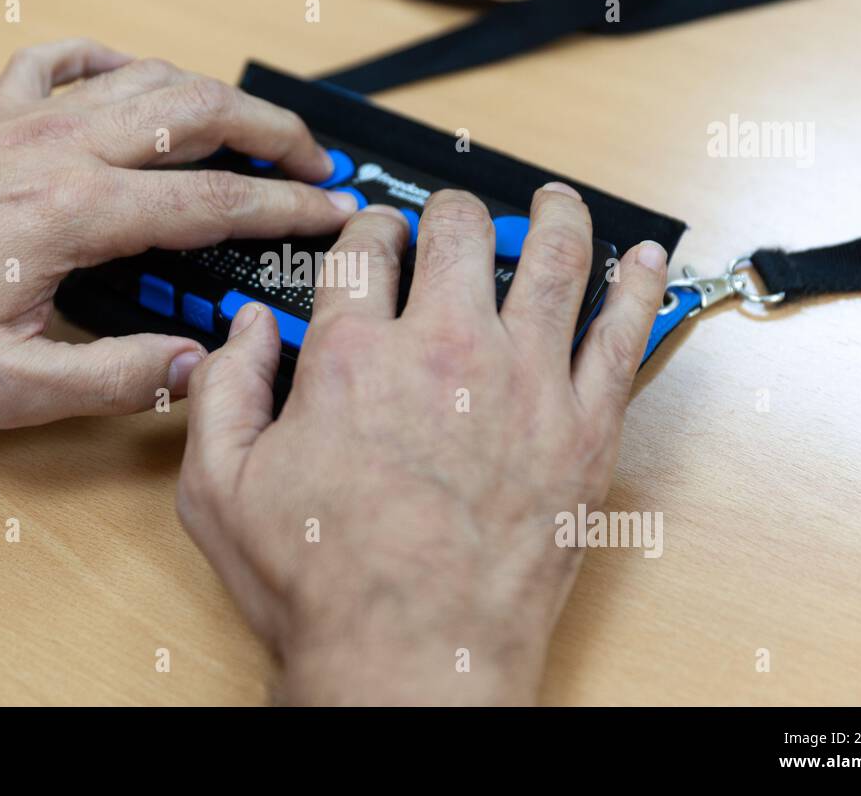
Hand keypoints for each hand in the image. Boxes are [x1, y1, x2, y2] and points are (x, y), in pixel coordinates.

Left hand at [0, 38, 355, 433]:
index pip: (211, 199)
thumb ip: (112, 378)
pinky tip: (135, 78)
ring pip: (146, 76)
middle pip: (196, 111)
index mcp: (70, 215)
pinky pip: (64, 59)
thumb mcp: (7, 388)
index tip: (334, 209)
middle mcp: (57, 151)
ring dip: (213, 94)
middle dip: (272, 129)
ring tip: (254, 124)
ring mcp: (23, 121)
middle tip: (314, 160)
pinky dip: (113, 58)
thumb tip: (194, 362)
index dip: (286, 205)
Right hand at [177, 185, 667, 704]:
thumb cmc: (321, 585)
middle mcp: (444, 349)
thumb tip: (243, 331)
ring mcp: (524, 383)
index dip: (369, 225)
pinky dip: (636, 286)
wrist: (411, 658)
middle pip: (458, 230)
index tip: (376, 233)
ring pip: (553, 259)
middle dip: (451, 212)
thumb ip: (223, 392)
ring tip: (554, 201)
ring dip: (553, 217)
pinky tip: (641, 260)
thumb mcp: (218, 490)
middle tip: (454, 219)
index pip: (366, 245)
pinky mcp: (584, 428)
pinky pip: (624, 334)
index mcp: (354, 355)